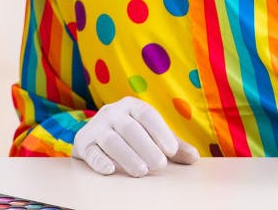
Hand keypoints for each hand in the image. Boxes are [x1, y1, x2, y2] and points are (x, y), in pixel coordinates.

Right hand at [72, 96, 199, 176]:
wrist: (93, 137)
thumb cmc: (131, 137)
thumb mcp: (151, 136)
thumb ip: (173, 146)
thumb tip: (195, 158)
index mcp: (132, 105)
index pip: (148, 115)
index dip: (161, 132)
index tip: (172, 151)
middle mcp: (112, 112)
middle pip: (131, 128)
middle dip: (147, 147)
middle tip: (160, 165)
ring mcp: (96, 126)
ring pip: (112, 140)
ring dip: (128, 156)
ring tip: (142, 171)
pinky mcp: (82, 143)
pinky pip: (91, 152)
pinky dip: (100, 161)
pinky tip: (111, 170)